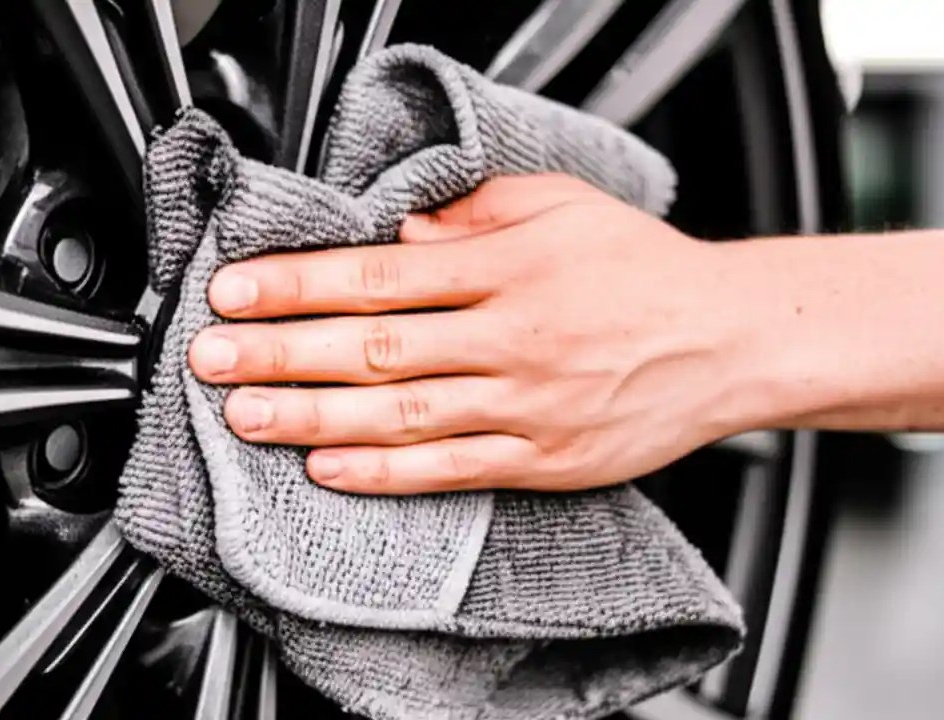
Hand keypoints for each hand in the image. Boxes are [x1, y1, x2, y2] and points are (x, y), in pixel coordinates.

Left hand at [189, 174, 756, 493]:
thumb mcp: (565, 204)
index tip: (236, 291)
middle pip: (376, 345)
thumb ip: (478, 211)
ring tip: (247, 414)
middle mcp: (514, 335)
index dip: (297, 284)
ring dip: (314, 417)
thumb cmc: (644, 268)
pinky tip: (328, 467)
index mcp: (512, 265)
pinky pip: (451, 467)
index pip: (379, 274)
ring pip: (402, 413)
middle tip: (214, 357)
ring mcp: (528, 403)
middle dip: (282, 353)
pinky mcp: (544, 457)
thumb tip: (402, 233)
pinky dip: (386, 472)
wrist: (730, 338)